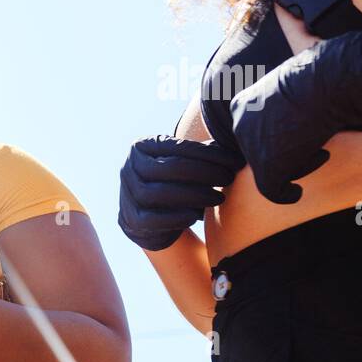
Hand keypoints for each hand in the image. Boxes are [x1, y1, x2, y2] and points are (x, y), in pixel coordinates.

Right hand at [118, 136, 243, 250]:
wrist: (152, 217)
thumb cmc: (176, 182)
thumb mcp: (183, 161)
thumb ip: (202, 151)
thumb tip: (234, 140)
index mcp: (141, 147)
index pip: (177, 147)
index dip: (208, 154)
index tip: (234, 161)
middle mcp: (128, 169)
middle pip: (168, 168)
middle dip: (204, 173)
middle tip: (228, 177)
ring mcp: (126, 195)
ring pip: (158, 193)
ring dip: (194, 195)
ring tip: (219, 197)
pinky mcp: (131, 221)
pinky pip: (152, 219)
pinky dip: (176, 218)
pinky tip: (197, 215)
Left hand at [231, 30, 361, 203]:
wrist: (329, 81)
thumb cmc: (321, 80)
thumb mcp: (292, 94)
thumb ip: (281, 114)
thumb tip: (286, 140)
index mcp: (242, 105)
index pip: (253, 134)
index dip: (278, 140)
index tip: (302, 133)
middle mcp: (239, 124)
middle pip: (259, 153)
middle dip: (286, 154)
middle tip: (314, 146)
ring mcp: (251, 145)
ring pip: (268, 170)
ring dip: (295, 166)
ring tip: (319, 151)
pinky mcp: (267, 165)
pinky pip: (272, 191)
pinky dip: (286, 195)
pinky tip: (297, 193)